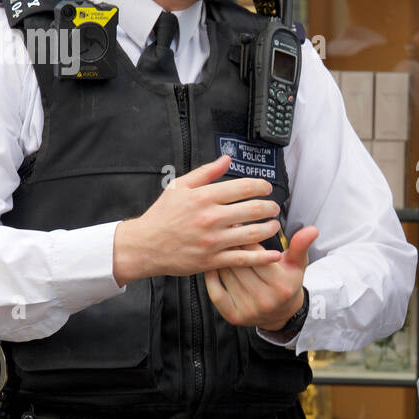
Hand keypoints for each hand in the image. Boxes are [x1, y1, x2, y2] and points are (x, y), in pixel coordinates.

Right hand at [112, 155, 283, 283]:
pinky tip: (274, 254)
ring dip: (270, 228)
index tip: (267, 188)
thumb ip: (206, 172)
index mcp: (203, 197)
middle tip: (274, 207)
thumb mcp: (179, 186)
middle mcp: (210, 218)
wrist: (144, 246)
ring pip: (252, 234)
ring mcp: (212, 241)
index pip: (243, 187)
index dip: (262, 186)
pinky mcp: (212, 260)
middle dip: (270, 207)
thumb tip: (227, 159)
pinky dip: (262, 257)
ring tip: (274, 225)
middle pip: (253, 209)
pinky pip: (243, 258)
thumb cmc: (162, 215)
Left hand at [204, 225, 317, 330]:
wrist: (281, 314)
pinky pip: (216, 292)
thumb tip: (312, 229)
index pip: (258, 254)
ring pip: (227, 275)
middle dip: (231, 246)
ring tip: (217, 245)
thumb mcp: (297, 264)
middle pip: (240, 264)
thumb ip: (301, 245)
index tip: (239, 224)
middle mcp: (265, 299)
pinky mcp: (234, 317)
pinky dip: (211, 277)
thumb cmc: (288, 282)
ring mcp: (248, 310)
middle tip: (223, 231)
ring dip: (220, 259)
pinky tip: (211, 265)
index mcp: (281, 284)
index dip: (247, 237)